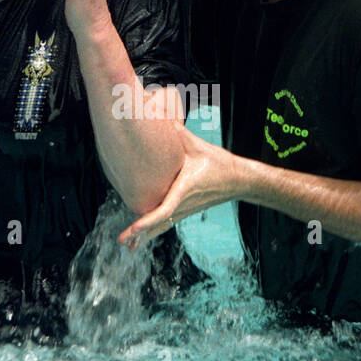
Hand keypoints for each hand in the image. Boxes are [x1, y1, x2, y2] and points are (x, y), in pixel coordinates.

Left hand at [119, 128, 248, 249]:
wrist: (237, 179)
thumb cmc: (218, 162)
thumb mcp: (197, 146)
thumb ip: (177, 133)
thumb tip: (156, 113)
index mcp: (184, 190)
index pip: (164, 210)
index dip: (148, 220)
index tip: (134, 229)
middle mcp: (183, 204)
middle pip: (159, 224)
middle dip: (140, 234)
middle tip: (123, 242)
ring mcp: (184, 210)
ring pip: (161, 226)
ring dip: (144, 237)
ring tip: (128, 246)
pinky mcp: (185, 211)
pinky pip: (165, 223)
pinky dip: (152, 230)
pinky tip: (140, 239)